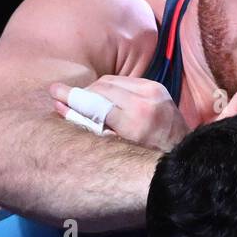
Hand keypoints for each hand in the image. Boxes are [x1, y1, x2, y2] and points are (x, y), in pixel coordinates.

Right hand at [49, 76, 188, 150]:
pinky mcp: (156, 85)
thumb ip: (90, 126)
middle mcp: (146, 101)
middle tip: (70, 101)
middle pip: (101, 87)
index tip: (53, 91)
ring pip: (111, 81)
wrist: (182, 151)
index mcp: (136, 122)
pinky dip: (112, 88)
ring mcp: (154, 90)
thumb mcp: (117, 148)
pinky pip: (124, 80)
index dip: (72, 97)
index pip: (95, 103)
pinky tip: (108, 99)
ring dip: (96, 89)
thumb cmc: (146, 156)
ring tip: (89, 102)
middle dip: (83, 93)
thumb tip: (60, 107)